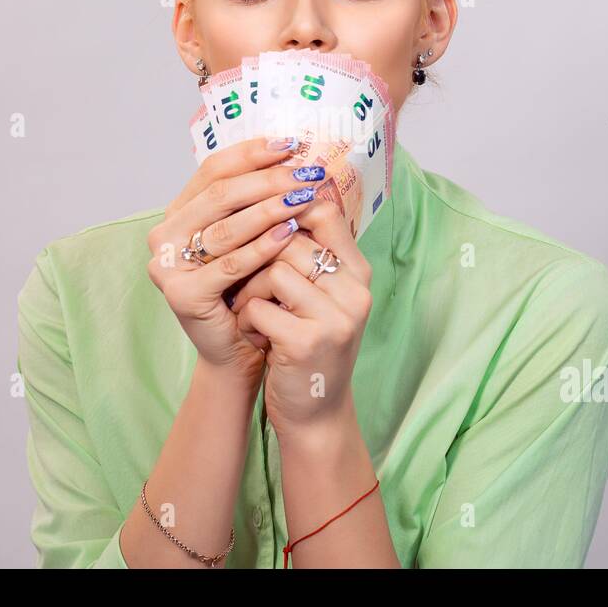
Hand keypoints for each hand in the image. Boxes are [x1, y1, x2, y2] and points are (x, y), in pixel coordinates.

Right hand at [145, 136, 326, 386]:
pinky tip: (289, 234)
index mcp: (179, 212)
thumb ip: (258, 199)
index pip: (214, 169)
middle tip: (307, 174)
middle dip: (268, 180)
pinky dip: (262, 247)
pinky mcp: (181, 294)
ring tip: (304, 198)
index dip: (253, 153)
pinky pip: (229, 264)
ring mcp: (168, 265)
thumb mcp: (252, 235)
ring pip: (226, 227)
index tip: (292, 145)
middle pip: (220, 195)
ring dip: (269, 209)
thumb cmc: (249, 287)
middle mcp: (165, 234)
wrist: (238, 347)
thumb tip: (297, 155)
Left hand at [228, 198, 372, 436]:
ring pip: (273, 270)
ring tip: (254, 312)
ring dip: (251, 291)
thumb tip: (275, 194)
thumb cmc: (308, 343)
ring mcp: (336, 318)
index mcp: (358, 272)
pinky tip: (257, 336)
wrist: (316, 412)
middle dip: (258, 258)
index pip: (324, 211)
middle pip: (289, 239)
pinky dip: (248, 321)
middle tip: (249, 283)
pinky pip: (259, 308)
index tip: (259, 219)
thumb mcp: (321, 295)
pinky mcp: (308, 343)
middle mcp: (355, 291)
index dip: (285, 206)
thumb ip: (310, 252)